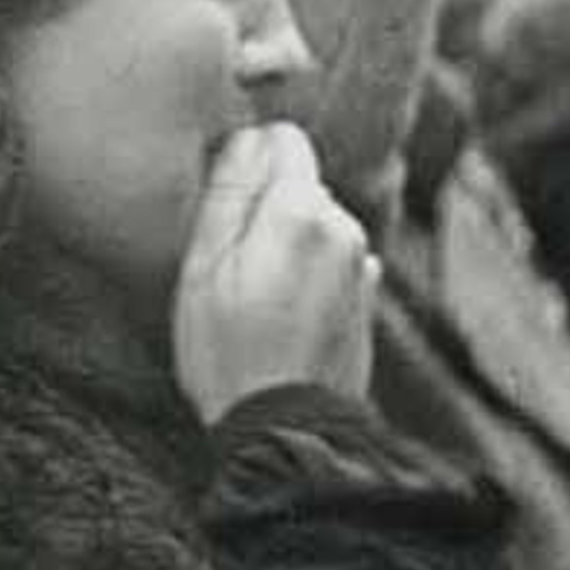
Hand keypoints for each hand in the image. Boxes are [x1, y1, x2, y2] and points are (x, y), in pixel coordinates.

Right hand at [172, 125, 375, 420]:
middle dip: (264, 207)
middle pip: (298, 184)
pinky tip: (281, 316)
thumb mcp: (203, 267)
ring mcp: (361, 265)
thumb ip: (227, 193)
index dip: (246, 160)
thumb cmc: (230, 351)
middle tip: (229, 264)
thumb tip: (244, 138)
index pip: (283, 139)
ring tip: (254, 298)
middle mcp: (343, 228)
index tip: (223, 201)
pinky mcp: (366, 299)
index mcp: (301, 211)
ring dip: (285, 244)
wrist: (286, 431)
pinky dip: (306, 274)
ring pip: (313, 224)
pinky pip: (328, 261)